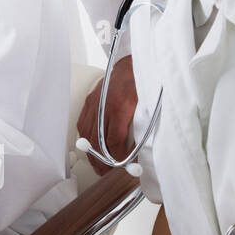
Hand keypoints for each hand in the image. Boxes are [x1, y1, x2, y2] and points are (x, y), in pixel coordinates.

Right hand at [76, 55, 139, 175]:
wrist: (133, 61)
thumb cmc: (144, 80)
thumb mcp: (150, 105)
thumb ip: (146, 126)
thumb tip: (146, 148)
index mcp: (120, 107)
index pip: (113, 141)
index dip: (116, 159)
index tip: (121, 169)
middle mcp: (103, 106)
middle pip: (96, 141)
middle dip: (101, 161)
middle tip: (106, 173)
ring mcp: (94, 103)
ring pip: (87, 133)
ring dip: (91, 151)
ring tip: (98, 164)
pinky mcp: (91, 100)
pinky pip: (83, 122)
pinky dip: (85, 136)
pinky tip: (89, 145)